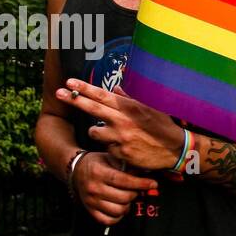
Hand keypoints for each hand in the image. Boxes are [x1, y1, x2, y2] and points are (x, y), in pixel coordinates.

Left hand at [56, 80, 181, 169]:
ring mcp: (120, 138)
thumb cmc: (163, 126)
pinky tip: (125, 147)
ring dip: (98, 132)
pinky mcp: (120, 153)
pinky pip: (107, 148)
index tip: (69, 81)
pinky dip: (112, 147)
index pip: (102, 95)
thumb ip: (130, 99)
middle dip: (74, 99)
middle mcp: (123, 121)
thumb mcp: (150, 108)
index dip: (84, 88)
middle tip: (59, 92)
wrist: (175, 149)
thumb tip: (116, 90)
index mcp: (130, 107)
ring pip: (94, 132)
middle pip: (92, 108)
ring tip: (110, 134)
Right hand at [70, 151, 157, 227]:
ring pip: (118, 210)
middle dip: (135, 193)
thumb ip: (126, 165)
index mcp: (99, 173)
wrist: (76, 170)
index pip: (124, 181)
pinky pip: (108, 220)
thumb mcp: (110, 157)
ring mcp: (91, 201)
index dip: (141, 183)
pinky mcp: (90, 210)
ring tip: (127, 198)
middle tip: (136, 189)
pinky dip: (118, 216)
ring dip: (127, 205)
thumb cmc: (97, 163)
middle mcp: (94, 188)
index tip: (153, 184)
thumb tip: (145, 172)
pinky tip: (120, 207)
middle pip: (123, 197)